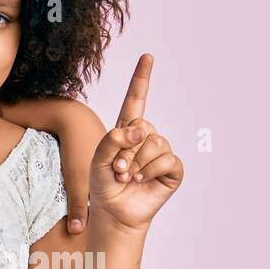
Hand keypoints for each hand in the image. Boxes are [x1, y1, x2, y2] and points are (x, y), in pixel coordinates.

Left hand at [89, 54, 183, 232]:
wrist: (114, 211)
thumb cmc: (103, 184)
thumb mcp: (97, 159)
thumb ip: (113, 140)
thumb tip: (139, 131)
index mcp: (126, 130)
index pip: (136, 99)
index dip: (142, 78)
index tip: (148, 57)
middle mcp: (145, 138)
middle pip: (143, 126)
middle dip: (126, 149)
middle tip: (116, 169)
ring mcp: (160, 152)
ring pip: (155, 142)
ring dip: (137, 162)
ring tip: (127, 176)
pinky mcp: (172, 169)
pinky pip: (167, 159)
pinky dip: (151, 170)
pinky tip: (141, 180)